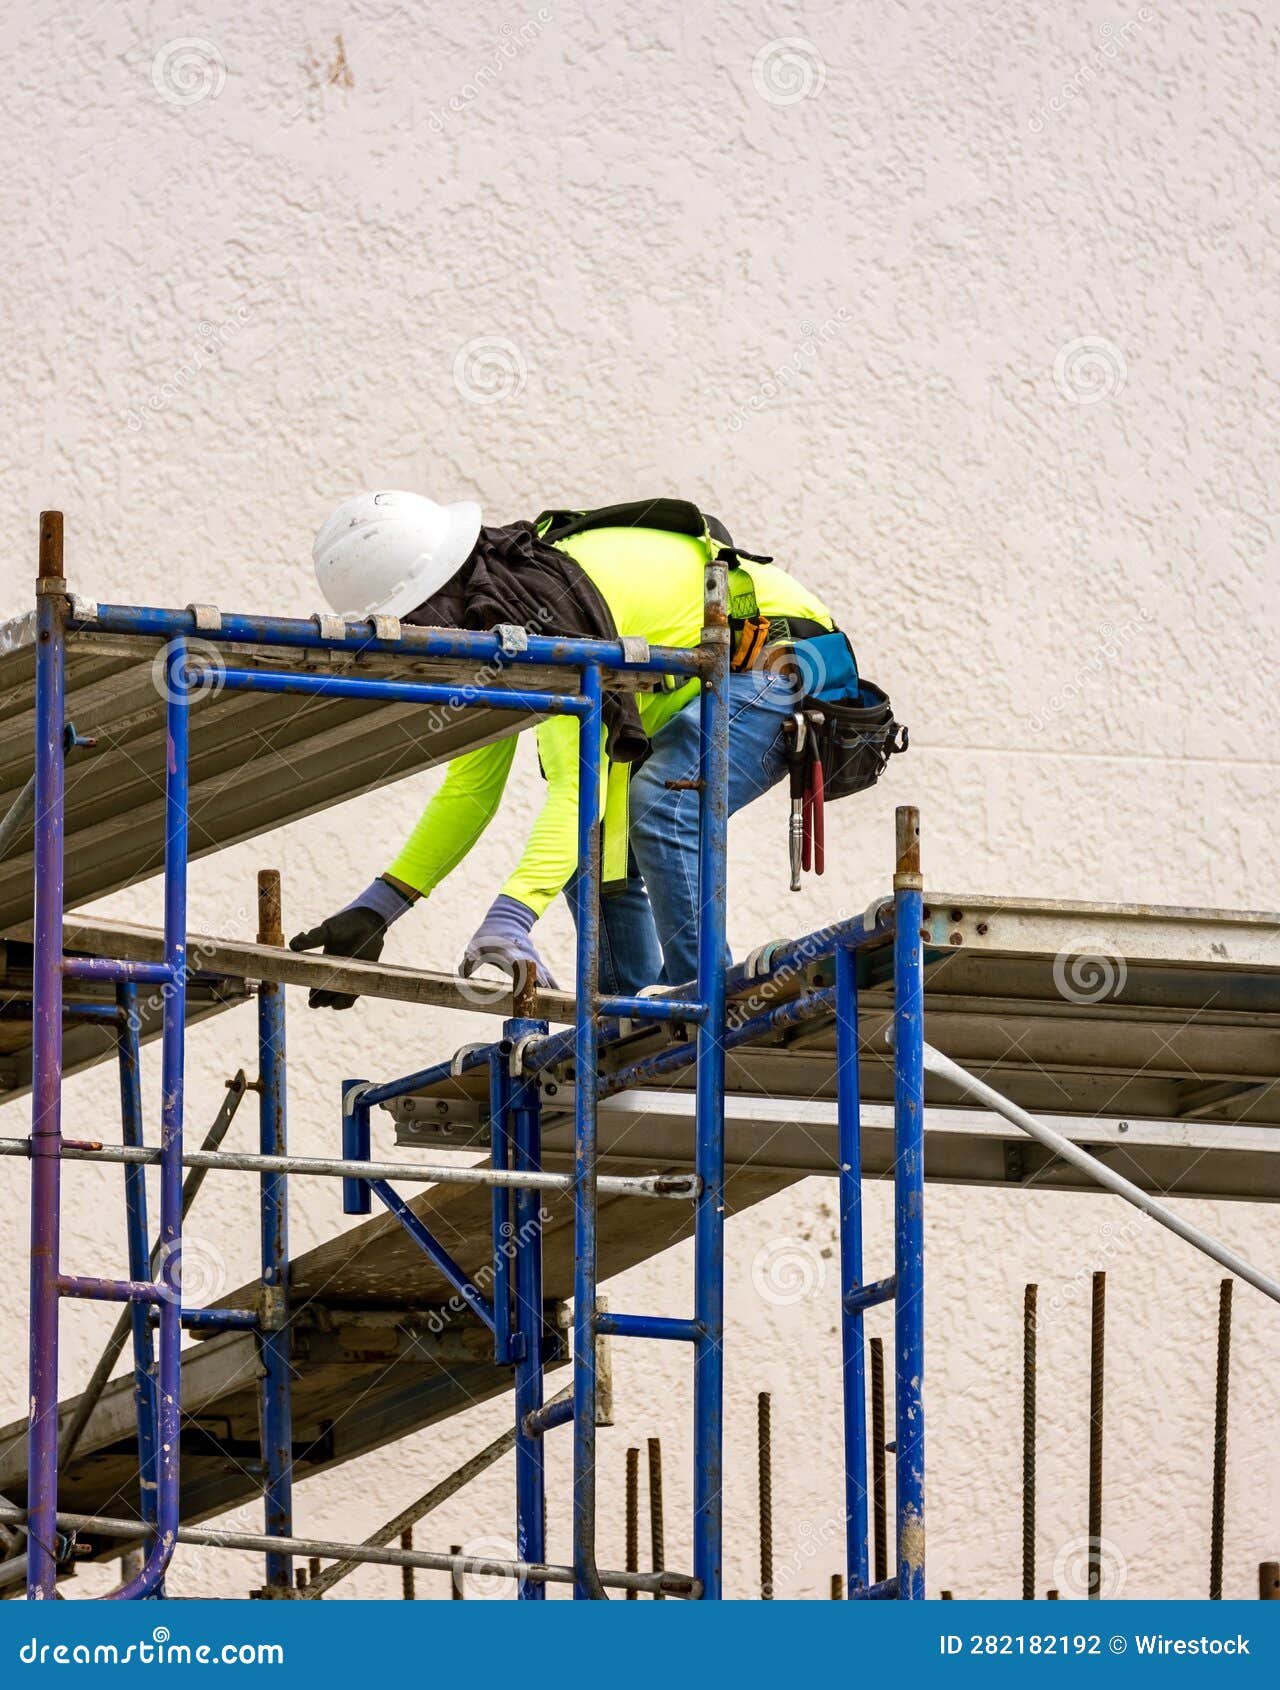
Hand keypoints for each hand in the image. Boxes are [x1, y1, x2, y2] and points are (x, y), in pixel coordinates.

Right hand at [290, 880, 411, 1008]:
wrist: (367, 922)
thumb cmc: (345, 925)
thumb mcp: (326, 931)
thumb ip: (311, 939)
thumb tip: (292, 944)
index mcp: (324, 963)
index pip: (315, 982)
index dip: (312, 993)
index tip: (309, 999)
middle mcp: (335, 972)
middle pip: (325, 994)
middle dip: (320, 1000)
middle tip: (315, 1002)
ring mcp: (349, 976)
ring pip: (338, 997)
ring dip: (332, 1002)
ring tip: (327, 1002)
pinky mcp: (362, 976)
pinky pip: (353, 995)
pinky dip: (345, 1002)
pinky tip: (339, 1002)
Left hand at [460, 895, 556, 991]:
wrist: (505, 920)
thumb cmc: (487, 936)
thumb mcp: (474, 945)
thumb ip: (469, 959)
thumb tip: (462, 973)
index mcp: (508, 951)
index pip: (517, 961)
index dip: (524, 970)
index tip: (529, 978)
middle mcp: (523, 955)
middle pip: (534, 969)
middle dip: (541, 983)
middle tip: (548, 997)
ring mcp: (531, 958)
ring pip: (543, 973)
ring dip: (549, 986)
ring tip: (556, 1000)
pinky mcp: (536, 962)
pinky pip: (545, 974)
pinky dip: (551, 984)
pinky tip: (557, 995)